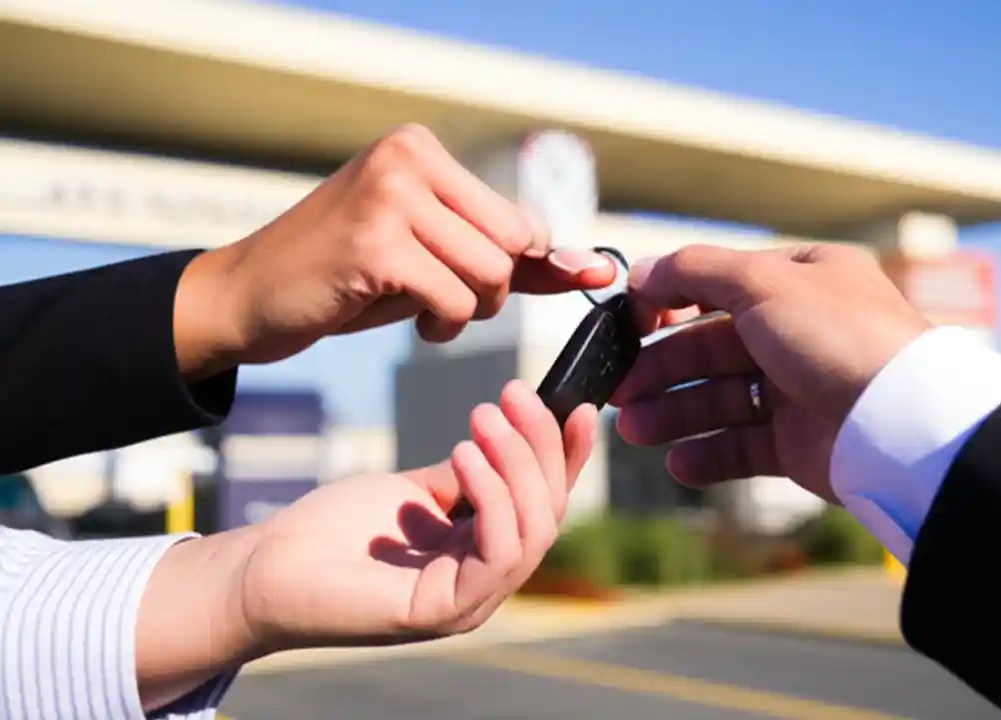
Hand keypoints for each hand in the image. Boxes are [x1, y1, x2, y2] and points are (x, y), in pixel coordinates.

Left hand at [136, 381, 596, 709]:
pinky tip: (465, 453)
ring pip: (533, 531)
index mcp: (485, 554)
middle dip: (541, 446)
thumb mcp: (416, 490)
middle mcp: (487, 582)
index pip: (548, 504)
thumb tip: (508, 433)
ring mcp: (470, 601)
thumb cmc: (335, 531)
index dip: (570, 457)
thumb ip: (467, 475)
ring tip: (482, 415)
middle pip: (549, 513)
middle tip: (510, 392)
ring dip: (518, 464)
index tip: (579, 404)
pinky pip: (498, 553)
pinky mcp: (443, 612)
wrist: (266, 567)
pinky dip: (493, 498)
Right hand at [172, 123, 616, 378]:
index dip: (517, 266)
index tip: (486, 280)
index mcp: (420, 149)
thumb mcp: (434, 254)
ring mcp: (390, 198)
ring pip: (489, 274)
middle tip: (443, 296)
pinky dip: (440, 324)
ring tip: (419, 304)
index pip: (519, 218)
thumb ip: (514, 258)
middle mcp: (406, 159)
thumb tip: (593, 268)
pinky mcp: (376, 246)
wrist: (251, 296)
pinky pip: (456, 300)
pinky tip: (406, 316)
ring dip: (464, 310)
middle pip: (512, 244)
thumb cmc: (348, 275)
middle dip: (491, 289)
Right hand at [612, 243, 929, 501]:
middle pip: (713, 348)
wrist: (898, 423)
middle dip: (663, 369)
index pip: (721, 285)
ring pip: (722, 400)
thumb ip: (695, 271)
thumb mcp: (762, 281)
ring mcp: (802, 390)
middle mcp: (802, 332)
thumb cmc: (838, 336)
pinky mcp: (802, 443)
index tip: (627, 321)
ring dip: (674, 413)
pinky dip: (708, 454)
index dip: (670, 302)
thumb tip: (641, 271)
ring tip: (633, 430)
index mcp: (803, 280)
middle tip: (618, 390)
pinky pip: (743, 447)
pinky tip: (676, 462)